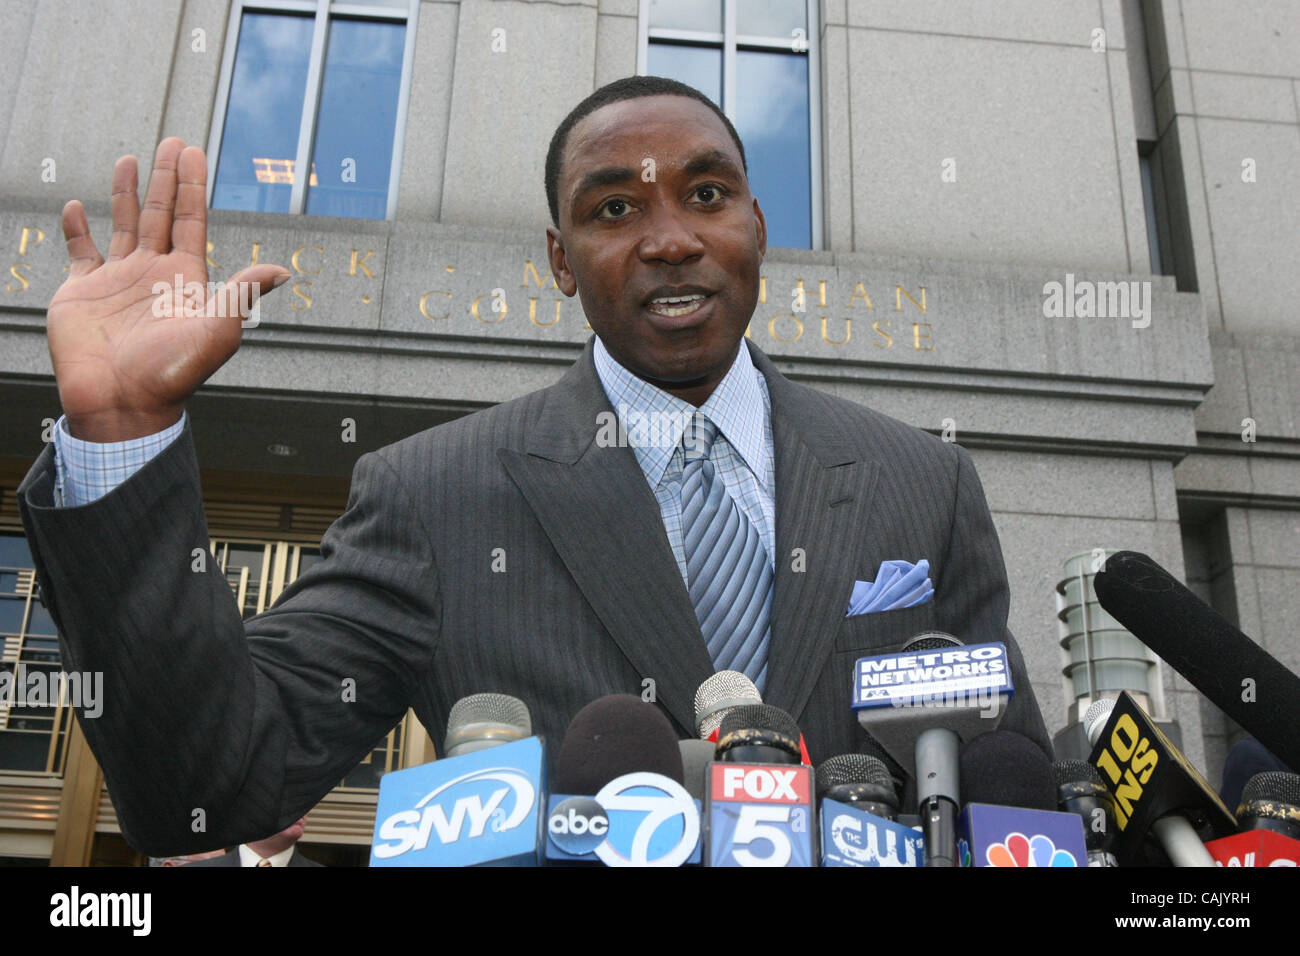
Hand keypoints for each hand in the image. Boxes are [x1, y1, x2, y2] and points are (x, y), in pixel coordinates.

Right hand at [47, 137, 290, 441]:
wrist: (123, 402)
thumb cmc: (172, 373)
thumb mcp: (217, 329)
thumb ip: (244, 294)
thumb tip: (282, 271)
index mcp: (186, 278)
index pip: (192, 221)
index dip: (193, 187)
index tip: (194, 153)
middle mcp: (154, 273)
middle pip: (162, 214)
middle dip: (167, 178)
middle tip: (173, 141)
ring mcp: (119, 280)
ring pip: (125, 225)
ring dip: (127, 193)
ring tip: (130, 159)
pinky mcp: (84, 292)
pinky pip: (80, 252)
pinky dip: (76, 230)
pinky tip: (76, 208)